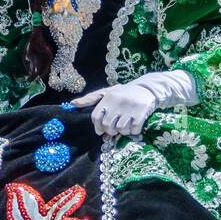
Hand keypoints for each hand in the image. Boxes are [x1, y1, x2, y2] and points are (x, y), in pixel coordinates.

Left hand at [72, 70, 197, 136]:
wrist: (147, 88)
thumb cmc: (124, 92)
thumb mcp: (107, 92)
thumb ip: (90, 99)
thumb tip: (72, 103)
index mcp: (108, 97)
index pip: (96, 117)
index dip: (98, 126)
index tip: (102, 128)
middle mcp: (118, 102)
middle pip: (108, 126)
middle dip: (111, 130)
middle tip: (116, 127)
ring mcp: (130, 108)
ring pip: (121, 130)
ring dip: (123, 131)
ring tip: (126, 124)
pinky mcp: (141, 113)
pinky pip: (134, 130)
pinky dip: (134, 131)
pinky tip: (135, 124)